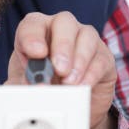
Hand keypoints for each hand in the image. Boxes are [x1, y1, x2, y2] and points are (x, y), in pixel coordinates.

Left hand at [6, 11, 117, 128]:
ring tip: (69, 82)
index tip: (36, 53)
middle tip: (58, 69)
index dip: (33, 36)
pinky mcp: (103, 58)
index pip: (33, 24)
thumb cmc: (43, 87)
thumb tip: (34, 87)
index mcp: (37, 32)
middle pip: (64, 22)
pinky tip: (83, 86)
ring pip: (87, 35)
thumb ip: (25, 86)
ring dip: (79, 59)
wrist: (66, 106)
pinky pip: (101, 59)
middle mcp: (62, 30)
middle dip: (62, 45)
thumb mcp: (27, 87)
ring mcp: (85, 40)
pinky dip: (91, 73)